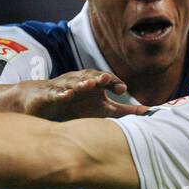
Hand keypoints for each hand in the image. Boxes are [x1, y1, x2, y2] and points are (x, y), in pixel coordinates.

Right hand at [21, 70, 146, 119]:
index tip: (123, 90)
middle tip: (106, 79)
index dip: (113, 82)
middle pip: (89, 76)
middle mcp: (78, 81)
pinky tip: (67, 95)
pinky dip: (60, 94)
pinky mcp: (47, 95)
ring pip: (72, 82)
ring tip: (90, 84)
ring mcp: (62, 86)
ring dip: (81, 83)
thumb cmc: (75, 105)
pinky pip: (54, 93)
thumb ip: (124, 110)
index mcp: (92, 83)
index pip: (105, 79)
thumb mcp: (102, 109)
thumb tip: (148, 112)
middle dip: (98, 77)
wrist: (41, 103)